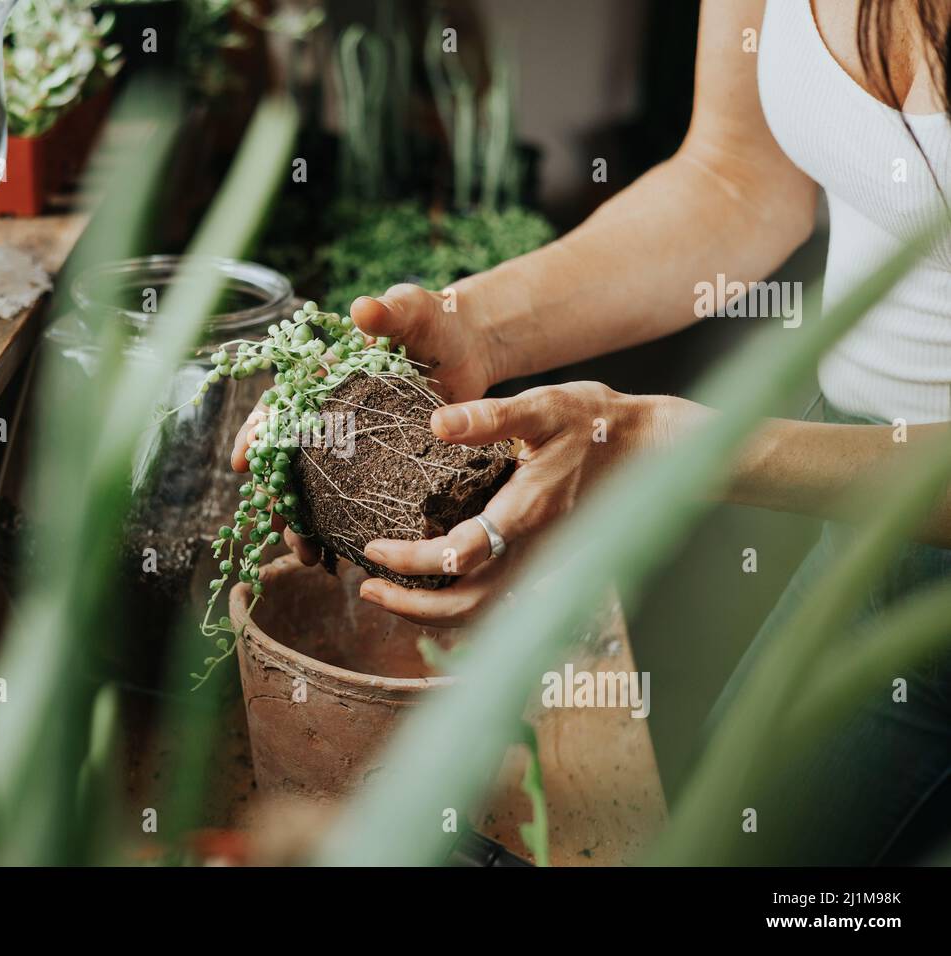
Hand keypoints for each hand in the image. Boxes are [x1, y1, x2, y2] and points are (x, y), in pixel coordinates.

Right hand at [231, 284, 502, 563]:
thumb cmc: (437, 324)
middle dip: (277, 495)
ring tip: (307, 556)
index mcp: (322, 377)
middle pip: (289, 458)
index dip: (257, 432)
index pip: (279, 405)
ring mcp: (352, 445)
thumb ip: (390, 310)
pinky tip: (337, 558)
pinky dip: (339, 529)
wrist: (471, 350)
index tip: (243, 460)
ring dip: (304, 523)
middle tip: (277, 525)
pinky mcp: (379, 466)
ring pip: (314, 487)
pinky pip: (349, 501)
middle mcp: (328, 414)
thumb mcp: (414, 311)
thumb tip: (361, 307)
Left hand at [359, 382, 688, 625]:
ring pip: (485, 614)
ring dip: (433, 614)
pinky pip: (499, 604)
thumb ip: (491, 418)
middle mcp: (536, 551)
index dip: (410, 561)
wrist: (652, 449)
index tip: (372, 549)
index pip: (458, 556)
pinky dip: (461, 608)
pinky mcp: (547, 567)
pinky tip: (433, 589)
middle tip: (368, 590)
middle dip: (413, 607)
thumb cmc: (595, 422)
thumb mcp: (544, 405)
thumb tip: (438, 422)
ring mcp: (545, 565)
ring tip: (390, 596)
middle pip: (468, 606)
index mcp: (528, 513)